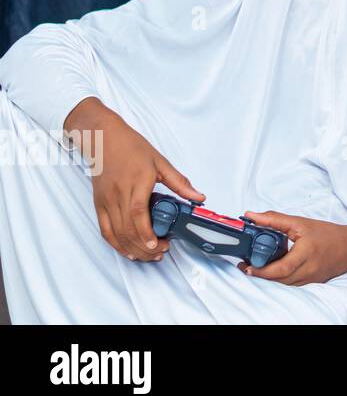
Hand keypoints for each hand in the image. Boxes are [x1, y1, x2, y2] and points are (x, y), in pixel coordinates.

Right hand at [80, 100, 204, 262]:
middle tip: (160, 253)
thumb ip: (179, 182)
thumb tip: (198, 197)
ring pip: (116, 233)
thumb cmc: (132, 148)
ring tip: (148, 256)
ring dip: (131, 249)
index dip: (146, 232)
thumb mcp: (160, 161)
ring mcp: (106, 201)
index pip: (138, 212)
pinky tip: (127, 251)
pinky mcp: (98, 205)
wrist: (103, 139)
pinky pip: (104, 230)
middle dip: (143, 247)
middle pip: (127, 228)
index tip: (157, 245)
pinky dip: (115, 244)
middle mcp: (118, 194)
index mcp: (136, 182)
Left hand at [238, 211, 346, 285]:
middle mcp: (308, 270)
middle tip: (245, 265)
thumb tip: (251, 216)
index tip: (246, 265)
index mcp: (306, 253)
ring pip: (282, 283)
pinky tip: (274, 268)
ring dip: (268, 277)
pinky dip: (279, 278)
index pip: (279, 268)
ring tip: (256, 265)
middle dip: (259, 274)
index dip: (261, 270)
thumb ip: (275, 220)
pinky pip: (290, 284)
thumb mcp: (301, 223)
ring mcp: (309, 280)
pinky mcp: (310, 283)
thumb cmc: (328, 234)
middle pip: (277, 279)